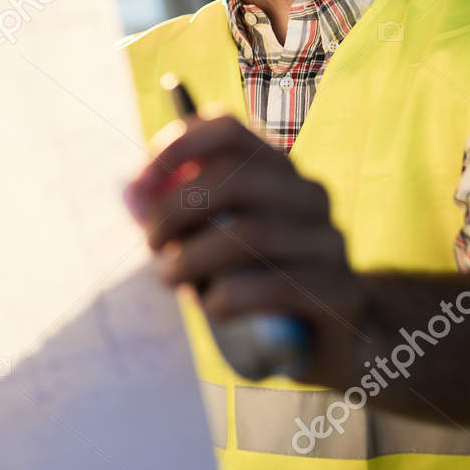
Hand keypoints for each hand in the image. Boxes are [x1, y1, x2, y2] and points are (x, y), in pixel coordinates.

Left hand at [123, 113, 370, 384]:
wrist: (337, 339)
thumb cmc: (257, 284)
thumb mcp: (212, 244)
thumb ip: (176, 219)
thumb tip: (129, 195)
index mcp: (278, 171)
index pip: (229, 130)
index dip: (177, 146)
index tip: (138, 182)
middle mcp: (310, 196)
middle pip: (235, 180)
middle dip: (176, 209)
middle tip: (151, 243)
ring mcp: (330, 242)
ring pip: (251, 234)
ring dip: (192, 258)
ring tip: (171, 278)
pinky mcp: (339, 292)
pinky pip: (275, 286)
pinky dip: (228, 298)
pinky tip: (213, 309)